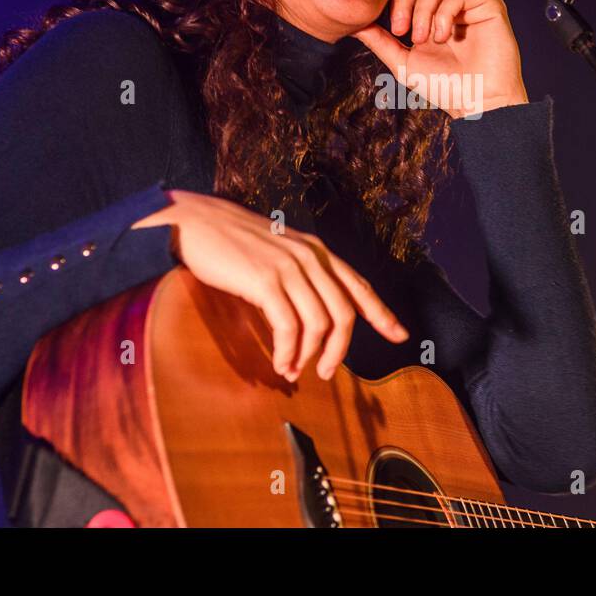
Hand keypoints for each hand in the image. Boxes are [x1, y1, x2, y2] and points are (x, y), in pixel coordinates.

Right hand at [131, 190, 407, 380]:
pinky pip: (289, 326)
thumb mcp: (275, 252)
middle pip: (344, 313)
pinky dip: (288, 351)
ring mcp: (290, 268)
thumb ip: (298, 276)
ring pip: (319, 324)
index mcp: (317, 251)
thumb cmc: (229, 241)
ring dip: (309, 356)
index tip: (400, 335)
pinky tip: (280, 362)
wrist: (194, 221)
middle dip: (339, 350)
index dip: (382, 313)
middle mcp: (311, 257)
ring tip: (292, 370)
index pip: (359, 286)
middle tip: (326, 373)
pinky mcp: (266, 281)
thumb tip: (308, 317)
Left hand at [352, 0, 528, 119]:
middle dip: (404, 1)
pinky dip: (444, 14)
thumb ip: (379, 41)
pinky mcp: (487, 5)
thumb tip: (355, 24)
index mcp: (429, 16)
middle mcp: (447, 6)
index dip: (394, 0)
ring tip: (426, 39)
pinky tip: (444, 36)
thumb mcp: (403, 62)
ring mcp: (468, 4)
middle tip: (403, 30)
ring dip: (423, 13)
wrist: (477, 102)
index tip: (396, 29)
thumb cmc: (446, 87)